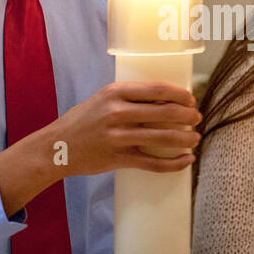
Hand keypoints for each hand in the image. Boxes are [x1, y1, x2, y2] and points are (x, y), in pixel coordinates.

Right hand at [53, 81, 201, 176]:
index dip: (179, 94)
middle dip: (188, 116)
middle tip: (197, 118)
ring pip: (163, 137)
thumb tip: (165, 99)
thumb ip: (129, 98)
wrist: (57, 147)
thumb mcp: (103, 99)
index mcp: (115, 93)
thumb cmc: (82, 121)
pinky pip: (153, 162)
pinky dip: (174, 163)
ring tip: (195, 139)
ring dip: (186, 139)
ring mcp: (118, 137)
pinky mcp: (118, 158)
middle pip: (165, 112)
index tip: (191, 99)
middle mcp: (118, 112)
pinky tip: (186, 160)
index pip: (157, 90)